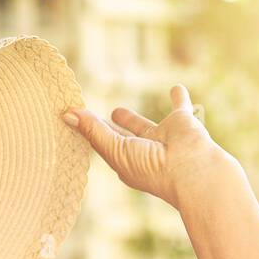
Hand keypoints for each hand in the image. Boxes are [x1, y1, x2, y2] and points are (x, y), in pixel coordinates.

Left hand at [63, 85, 239, 212]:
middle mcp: (143, 152)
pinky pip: (181, 106)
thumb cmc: (150, 167)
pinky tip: (176, 88)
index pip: (102, 145)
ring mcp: (162, 138)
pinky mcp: (182, 123)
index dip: (87, 133)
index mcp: (126, 162)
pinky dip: (179, 97)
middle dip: (106, 132)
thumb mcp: (115, 149)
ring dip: (131, 119)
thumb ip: (93, 131)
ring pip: (143, 125)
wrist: (191, 170)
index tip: (71, 120)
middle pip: (119, 138)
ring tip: (117, 111)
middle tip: (91, 121)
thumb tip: (68, 114)